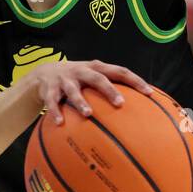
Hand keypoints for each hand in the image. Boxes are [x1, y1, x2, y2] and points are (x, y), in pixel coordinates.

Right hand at [28, 58, 152, 124]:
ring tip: (88, 114)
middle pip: (98, 78)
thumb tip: (137, 108)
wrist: (43, 73)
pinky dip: (55, 112)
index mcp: (96, 68)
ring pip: (73, 90)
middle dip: (109, 90)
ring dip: (81, 102)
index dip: (135, 81)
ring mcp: (65, 80)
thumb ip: (110, 87)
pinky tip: (59, 123)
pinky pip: (52, 101)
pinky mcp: (49, 89)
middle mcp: (81, 71)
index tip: (149, 93)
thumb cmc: (76, 79)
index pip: (120, 71)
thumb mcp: (92, 78)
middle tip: (120, 104)